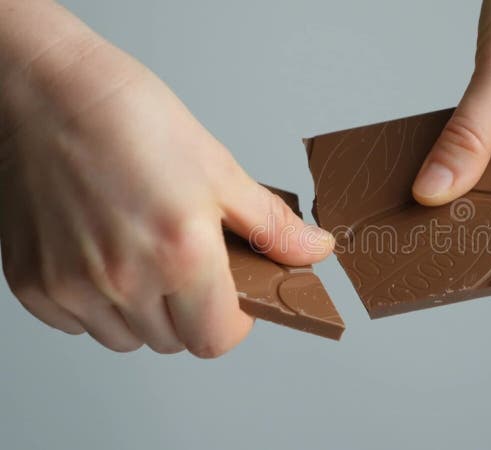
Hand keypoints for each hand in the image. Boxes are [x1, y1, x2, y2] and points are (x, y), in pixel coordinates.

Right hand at [0, 11, 332, 356]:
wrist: (47, 89)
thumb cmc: (130, 119)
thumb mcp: (218, 169)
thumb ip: (271, 225)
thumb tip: (314, 251)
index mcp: (180, 254)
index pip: (217, 339)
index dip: (233, 322)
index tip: (232, 298)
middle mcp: (124, 280)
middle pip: (173, 341)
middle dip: (191, 314)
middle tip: (187, 265)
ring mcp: (72, 286)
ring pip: (125, 338)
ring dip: (143, 313)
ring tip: (142, 255)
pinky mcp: (32, 283)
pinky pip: (76, 323)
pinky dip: (94, 303)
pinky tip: (100, 254)